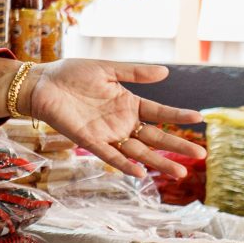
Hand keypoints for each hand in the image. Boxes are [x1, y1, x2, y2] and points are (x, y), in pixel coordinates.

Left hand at [16, 59, 202, 178]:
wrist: (43, 83)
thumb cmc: (73, 74)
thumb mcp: (107, 70)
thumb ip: (135, 73)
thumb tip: (166, 72)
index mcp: (129, 103)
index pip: (160, 112)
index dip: (178, 115)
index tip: (199, 118)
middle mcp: (122, 121)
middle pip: (155, 137)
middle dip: (177, 146)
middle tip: (200, 156)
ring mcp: (108, 133)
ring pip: (138, 151)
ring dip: (158, 162)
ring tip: (181, 172)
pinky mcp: (89, 141)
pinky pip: (110, 155)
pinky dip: (125, 164)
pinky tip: (141, 172)